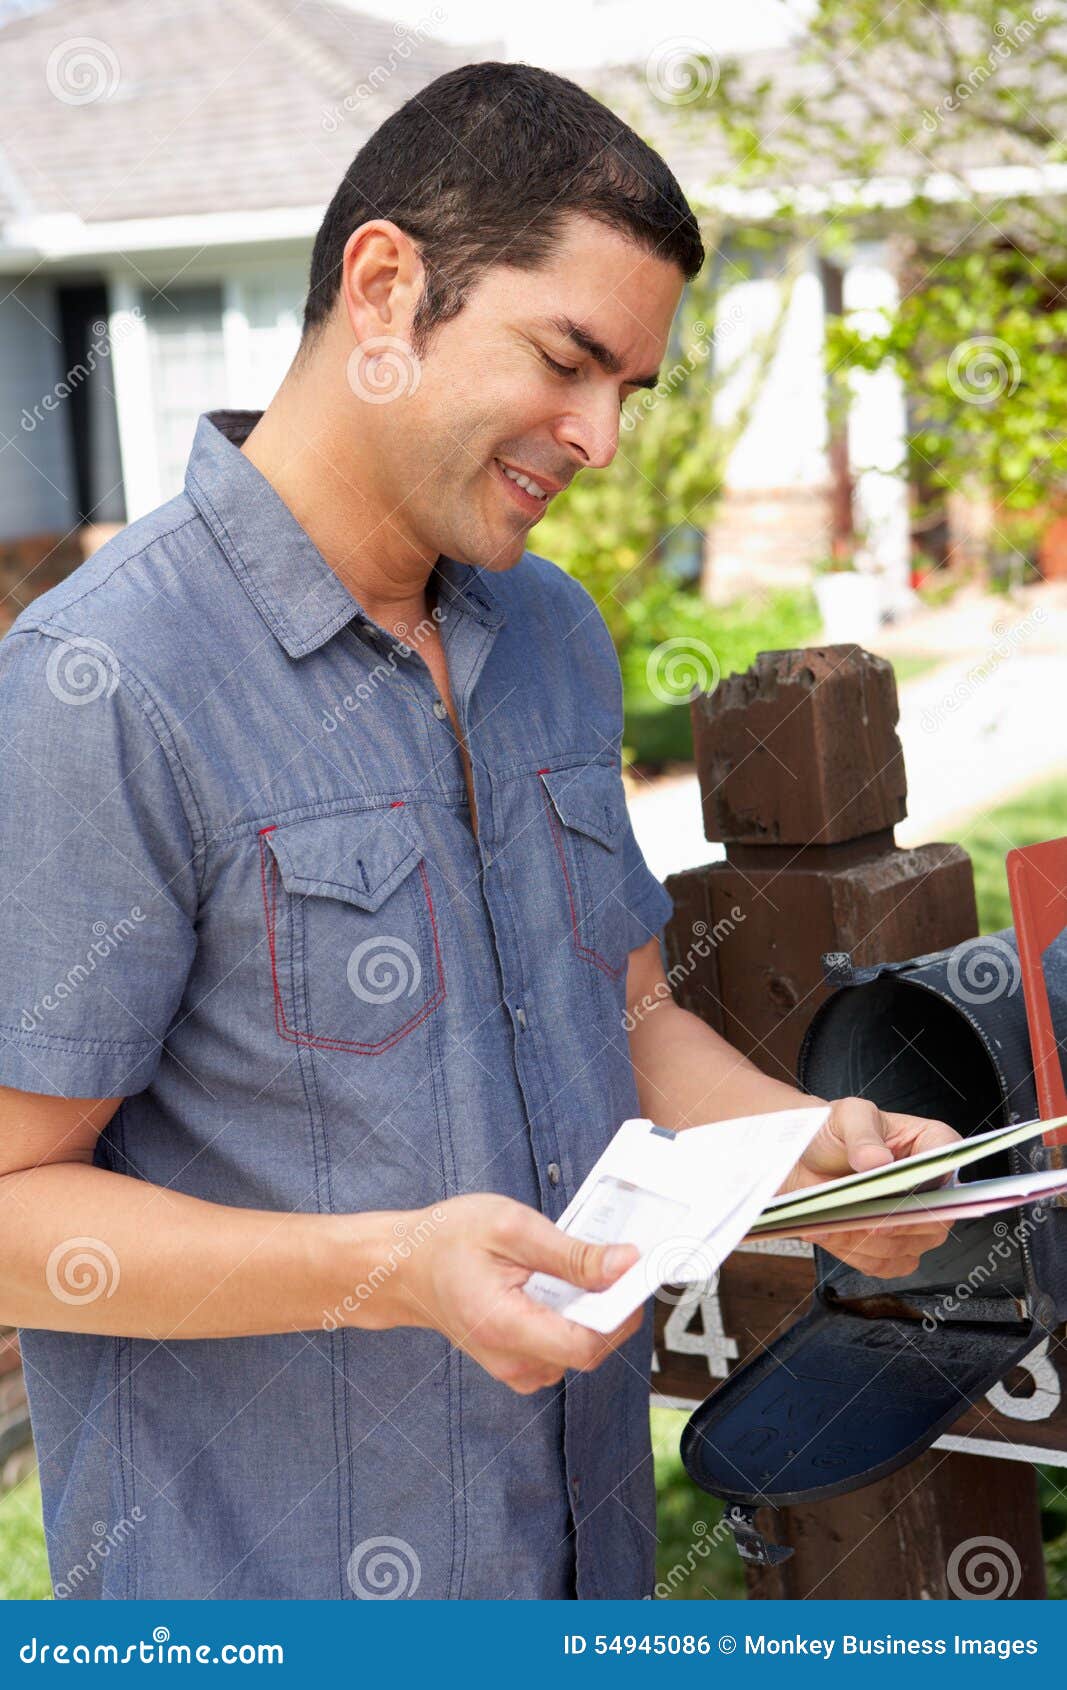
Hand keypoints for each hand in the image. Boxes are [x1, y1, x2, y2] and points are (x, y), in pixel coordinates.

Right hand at [397, 1194, 642, 1393]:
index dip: (620, 1313)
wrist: (405, 1265)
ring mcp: (514, 1368)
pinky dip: (572, 1320)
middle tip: (609, 1261)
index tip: (632, 1274)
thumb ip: (572, 1253)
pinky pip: (562, 1350)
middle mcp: (511, 1360)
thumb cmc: (449, 1239)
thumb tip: (625, 1265)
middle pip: (590, 1350)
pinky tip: (558, 1288)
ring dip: (591, 1313)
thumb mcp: (512, 1227)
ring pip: (580, 1351)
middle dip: (611, 1308)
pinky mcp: (517, 1364)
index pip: (587, 1346)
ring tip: (575, 1271)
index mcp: (506, 1326)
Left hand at [777, 1096, 961, 1278]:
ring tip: (834, 1220)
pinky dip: (856, 1253)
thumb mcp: (847, 1116)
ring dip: (867, 1238)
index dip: (926, 1180)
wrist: (804, 1158)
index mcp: (932, 1143)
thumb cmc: (834, 1131)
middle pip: (935, 1217)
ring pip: (907, 1245)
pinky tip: (831, 1232)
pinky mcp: (893, 1246)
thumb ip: (862, 1134)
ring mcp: (915, 1221)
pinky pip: (885, 1264)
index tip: (895, 1187)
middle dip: (893, 1219)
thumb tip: (876, 1160)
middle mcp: (931, 1187)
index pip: (947, 1164)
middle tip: (860, 1213)